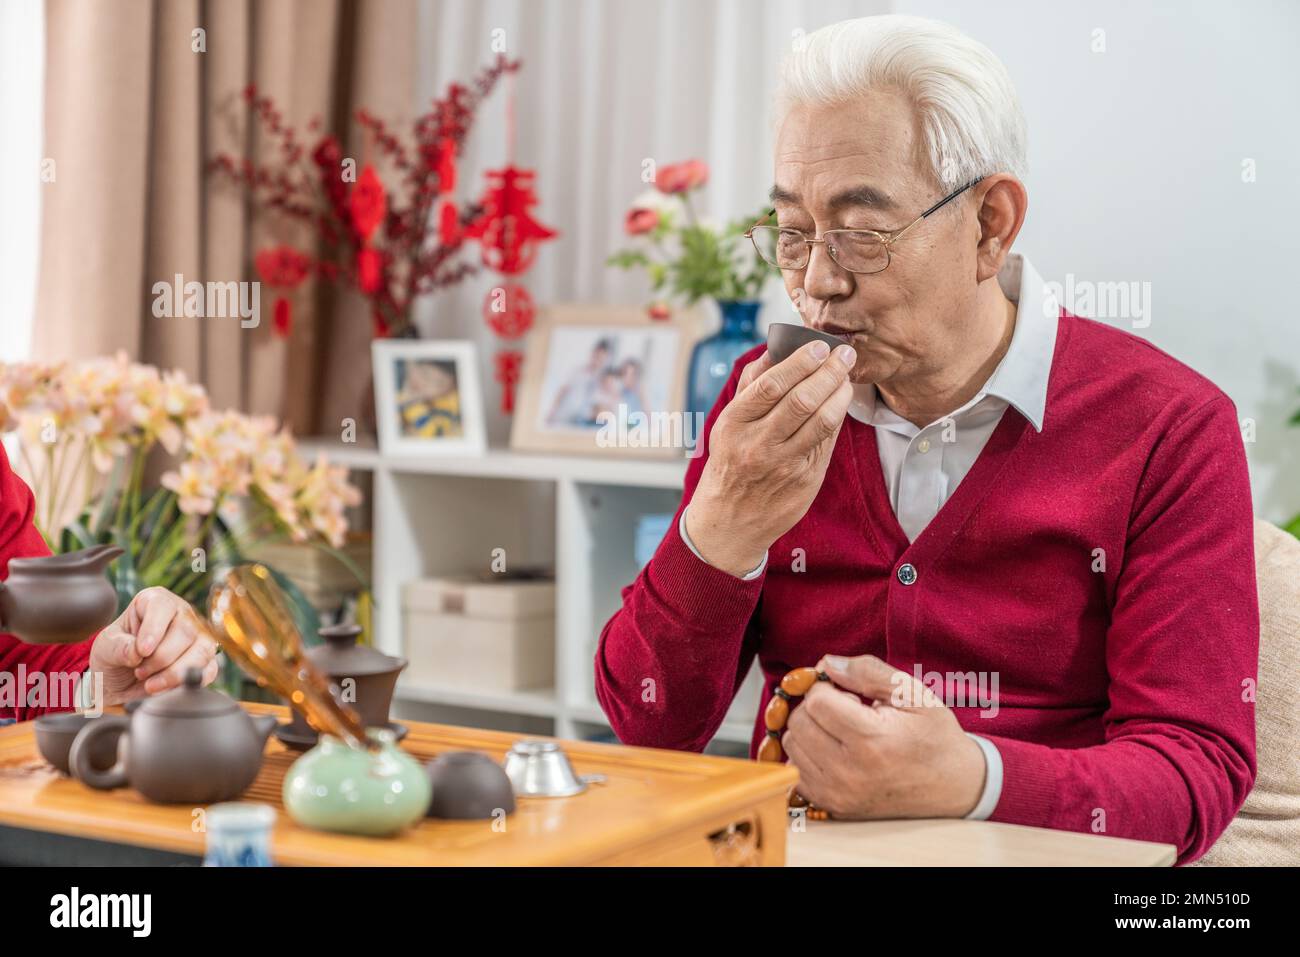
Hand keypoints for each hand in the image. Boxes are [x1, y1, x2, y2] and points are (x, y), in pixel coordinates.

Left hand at [87, 587, 218, 705]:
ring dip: (175, 673)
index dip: (154, 629)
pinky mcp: (205, 661)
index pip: (163, 606)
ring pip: (202, 651)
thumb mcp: (105, 648)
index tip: (142, 651)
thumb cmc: (114, 655)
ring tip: (150, 685)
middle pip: (186, 631)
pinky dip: (188, 683)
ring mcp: (197, 637)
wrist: (118, 681)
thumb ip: (119, 647)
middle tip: (139, 672)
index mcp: (155, 601)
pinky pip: (210, 670)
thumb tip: (136, 652)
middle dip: (161, 658)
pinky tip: (166, 688)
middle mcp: (181, 615)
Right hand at [686, 339, 855, 575]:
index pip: (771, 386)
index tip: (819, 346)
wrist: (730, 522)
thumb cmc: (730, 463)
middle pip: (802, 401)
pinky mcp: (805, 481)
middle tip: (845, 354)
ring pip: (822, 422)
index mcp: (734, 424)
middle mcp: (757, 445)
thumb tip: (776, 349)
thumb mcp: (727, 425)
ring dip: (840, 394)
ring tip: (847, 378)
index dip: (800, 363)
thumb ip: (751, 386)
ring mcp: (783, 465)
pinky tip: (839, 404)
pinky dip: (836, 418)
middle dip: (829, 372)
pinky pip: (827, 442)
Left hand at [782, 654, 986, 818]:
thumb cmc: (935, 736)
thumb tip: (825, 663)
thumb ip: (867, 671)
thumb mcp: (912, 693)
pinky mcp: (833, 806)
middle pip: (798, 722)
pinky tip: (833, 749)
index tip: (849, 691)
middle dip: (815, 705)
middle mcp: (848, 772)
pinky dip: (808, 755)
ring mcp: (838, 793)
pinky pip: (795, 771)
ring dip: (809, 729)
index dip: (827, 686)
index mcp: (871, 740)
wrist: (955, 786)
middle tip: (846, 708)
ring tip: (841, 729)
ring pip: (792, 745)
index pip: (816, 701)